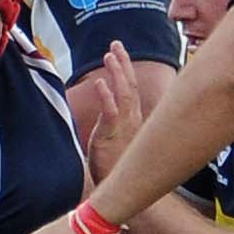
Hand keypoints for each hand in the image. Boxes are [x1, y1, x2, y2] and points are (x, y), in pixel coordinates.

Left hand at [69, 52, 151, 178]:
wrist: (123, 189)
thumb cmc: (118, 168)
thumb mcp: (118, 142)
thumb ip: (115, 126)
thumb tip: (109, 116)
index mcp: (133, 119)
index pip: (131, 89)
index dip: (126, 69)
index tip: (119, 53)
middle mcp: (132, 119)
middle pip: (131, 85)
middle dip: (124, 62)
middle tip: (116, 44)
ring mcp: (124, 126)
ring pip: (124, 93)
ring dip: (117, 72)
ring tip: (109, 55)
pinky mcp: (112, 135)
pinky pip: (111, 112)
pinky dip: (106, 96)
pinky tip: (99, 83)